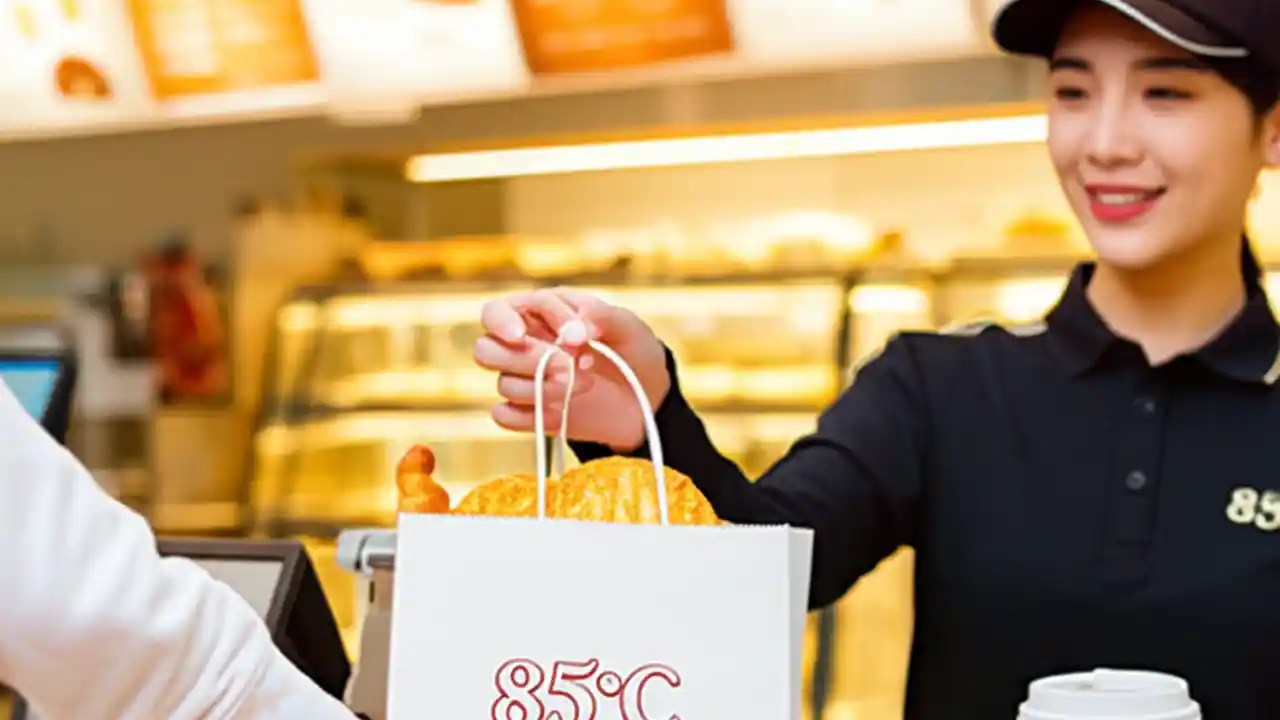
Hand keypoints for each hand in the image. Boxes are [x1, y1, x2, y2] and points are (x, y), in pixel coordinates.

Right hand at [474, 287, 670, 451]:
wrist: (648, 395)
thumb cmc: (632, 350)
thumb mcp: (627, 325)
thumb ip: (600, 316)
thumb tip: (574, 330)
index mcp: (537, 312)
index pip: (498, 312)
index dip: (508, 322)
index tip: (531, 334)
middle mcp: (523, 345)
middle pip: (485, 349)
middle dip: (525, 359)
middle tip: (569, 364)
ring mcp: (526, 381)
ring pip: (503, 384)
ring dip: (543, 387)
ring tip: (585, 384)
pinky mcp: (532, 413)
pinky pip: (505, 416)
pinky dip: (531, 415)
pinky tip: (563, 410)